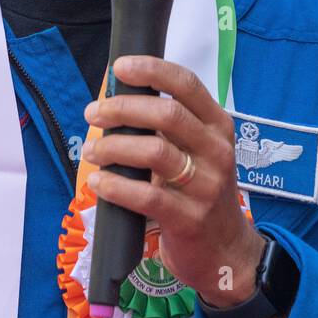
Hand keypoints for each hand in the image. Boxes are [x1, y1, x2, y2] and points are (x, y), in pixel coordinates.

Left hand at [82, 55, 267, 309]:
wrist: (225, 250)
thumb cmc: (199, 192)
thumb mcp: (197, 152)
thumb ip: (169, 128)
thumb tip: (118, 101)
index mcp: (218, 126)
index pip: (187, 84)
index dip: (152, 70)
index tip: (120, 67)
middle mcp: (217, 151)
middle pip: (167, 114)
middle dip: (122, 108)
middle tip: (94, 113)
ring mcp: (206, 185)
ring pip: (154, 152)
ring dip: (113, 147)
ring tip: (91, 151)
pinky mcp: (190, 218)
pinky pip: (147, 196)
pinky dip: (116, 186)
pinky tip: (100, 182)